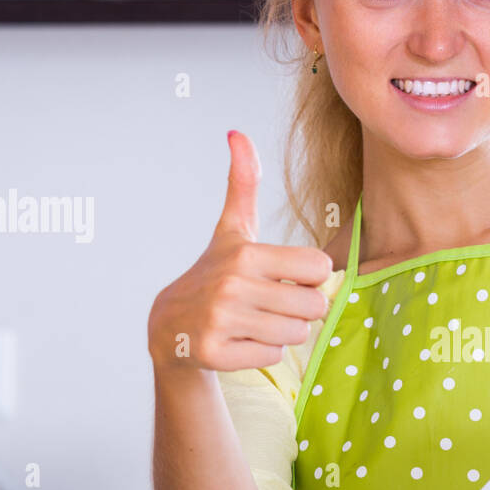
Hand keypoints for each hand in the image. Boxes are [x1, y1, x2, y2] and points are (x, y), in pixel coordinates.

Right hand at [148, 130, 334, 372]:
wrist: (170, 324)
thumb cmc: (215, 272)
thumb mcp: (232, 228)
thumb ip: (243, 183)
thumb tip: (237, 132)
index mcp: (246, 253)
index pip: (320, 269)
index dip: (310, 277)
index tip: (285, 277)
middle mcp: (232, 286)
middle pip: (315, 306)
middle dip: (301, 309)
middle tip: (273, 305)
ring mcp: (221, 321)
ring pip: (297, 334)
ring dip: (284, 332)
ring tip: (256, 321)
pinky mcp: (215, 354)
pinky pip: (273, 357)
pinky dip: (264, 353)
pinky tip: (241, 340)